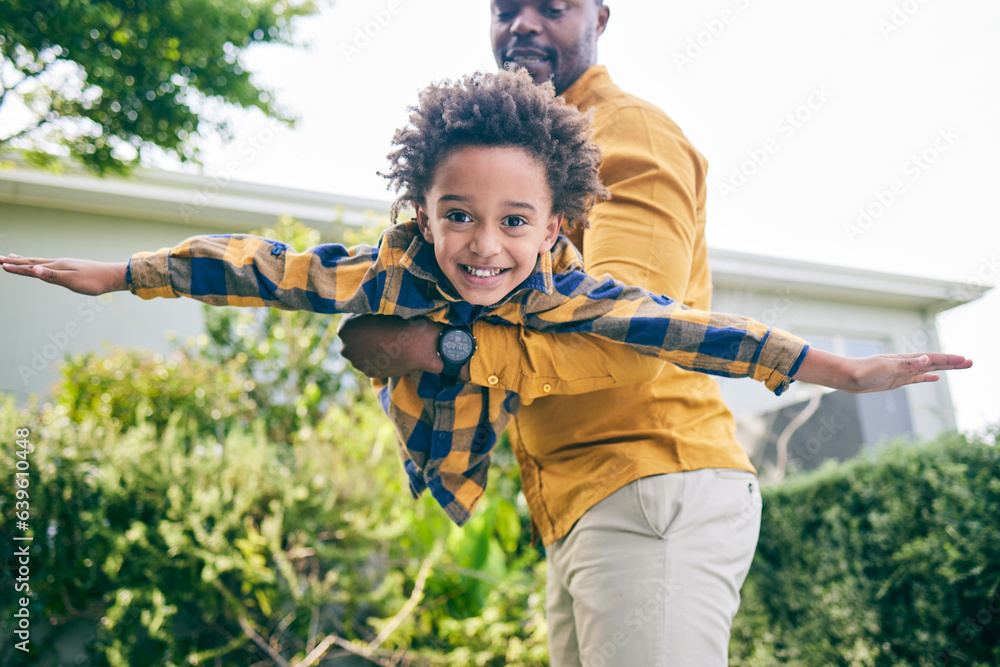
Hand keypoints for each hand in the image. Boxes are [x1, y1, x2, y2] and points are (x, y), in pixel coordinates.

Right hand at [0, 254, 128, 294]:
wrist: (112, 276)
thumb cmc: (94, 282)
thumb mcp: (72, 281)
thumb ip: (52, 276)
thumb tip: (34, 269)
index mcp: (56, 266)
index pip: (31, 267)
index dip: (16, 268)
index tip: (1, 265)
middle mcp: (58, 263)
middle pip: (31, 261)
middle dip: (14, 261)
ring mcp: (64, 264)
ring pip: (39, 261)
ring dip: (23, 260)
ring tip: (12, 256)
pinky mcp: (70, 267)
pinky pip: (48, 264)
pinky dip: (38, 263)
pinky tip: (39, 264)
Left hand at [339, 314, 455, 377]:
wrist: (418, 344)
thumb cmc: (400, 321)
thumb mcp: (379, 308)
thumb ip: (366, 312)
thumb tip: (365, 312)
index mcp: (345, 329)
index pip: (351, 320)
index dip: (364, 317)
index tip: (377, 316)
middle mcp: (346, 348)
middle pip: (354, 338)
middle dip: (364, 334)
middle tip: (383, 329)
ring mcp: (357, 363)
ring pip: (362, 352)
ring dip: (371, 347)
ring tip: (389, 341)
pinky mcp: (370, 373)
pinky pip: (372, 362)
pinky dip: (379, 358)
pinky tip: (391, 352)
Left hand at [794, 348, 972, 392]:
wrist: (847, 376)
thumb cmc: (864, 371)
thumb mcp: (886, 368)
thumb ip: (906, 364)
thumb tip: (927, 359)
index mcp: (906, 360)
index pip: (933, 358)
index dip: (949, 360)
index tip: (965, 360)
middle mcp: (906, 364)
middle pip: (935, 362)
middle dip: (953, 362)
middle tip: (971, 362)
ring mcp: (902, 372)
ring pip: (929, 369)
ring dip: (944, 368)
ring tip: (960, 366)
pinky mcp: (896, 380)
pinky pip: (917, 378)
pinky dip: (927, 377)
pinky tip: (936, 377)